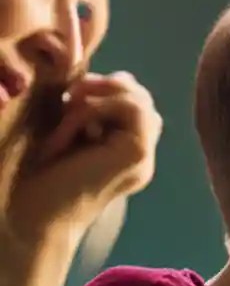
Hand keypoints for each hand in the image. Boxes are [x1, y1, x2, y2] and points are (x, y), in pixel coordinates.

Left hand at [4, 71, 160, 246]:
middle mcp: (140, 153)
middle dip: (104, 87)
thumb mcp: (64, 128)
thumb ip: (86, 105)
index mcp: (124, 149)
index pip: (134, 100)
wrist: (31, 214)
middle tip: (69, 100)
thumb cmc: (35, 175)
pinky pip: (130, 110)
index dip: (105, 88)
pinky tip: (74, 128)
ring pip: (140, 100)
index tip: (69, 101)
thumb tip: (102, 72)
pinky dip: (97, 108)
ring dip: (98, 98)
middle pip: (142, 96)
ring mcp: (142, 157)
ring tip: (69, 114)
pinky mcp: (137, 155)